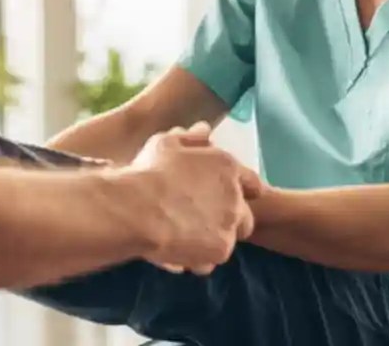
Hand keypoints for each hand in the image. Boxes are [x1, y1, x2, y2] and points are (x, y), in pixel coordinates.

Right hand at [125, 125, 259, 274]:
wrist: (136, 208)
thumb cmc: (148, 171)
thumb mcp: (165, 143)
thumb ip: (190, 138)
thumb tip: (206, 129)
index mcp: (226, 167)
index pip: (251, 183)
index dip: (240, 190)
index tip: (223, 197)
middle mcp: (235, 196)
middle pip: (245, 216)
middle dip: (229, 220)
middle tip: (202, 222)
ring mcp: (230, 225)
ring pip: (229, 238)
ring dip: (213, 239)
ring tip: (185, 238)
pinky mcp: (220, 250)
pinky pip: (213, 259)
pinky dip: (199, 259)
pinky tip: (179, 253)